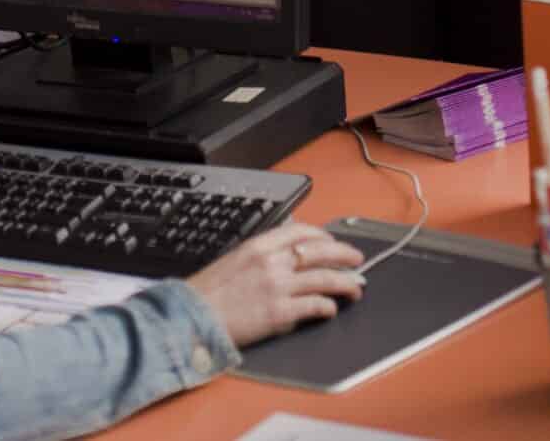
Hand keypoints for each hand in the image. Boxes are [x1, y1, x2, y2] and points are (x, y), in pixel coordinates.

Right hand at [185, 221, 365, 347]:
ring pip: (325, 278)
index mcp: (259, 245)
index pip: (302, 231)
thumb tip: (286, 251)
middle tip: (358, 260)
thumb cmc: (207, 293)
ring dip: (345, 283)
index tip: (332, 241)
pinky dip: (328, 306)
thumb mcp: (234, 259)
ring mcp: (278, 287)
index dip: (324, 235)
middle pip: (320, 251)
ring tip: (355, 288)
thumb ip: (262, 253)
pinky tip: (332, 309)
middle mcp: (272, 262)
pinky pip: (314, 305)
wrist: (191, 317)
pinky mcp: (280, 313)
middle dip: (345, 254)